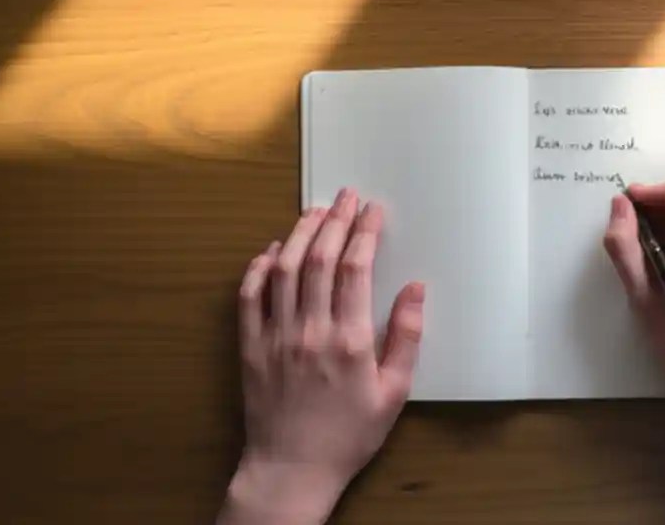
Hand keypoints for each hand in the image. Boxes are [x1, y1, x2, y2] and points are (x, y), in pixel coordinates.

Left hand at [218, 189, 425, 524]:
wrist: (292, 469)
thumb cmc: (350, 435)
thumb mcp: (394, 393)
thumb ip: (406, 337)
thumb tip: (415, 289)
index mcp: (349, 340)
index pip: (356, 269)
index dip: (364, 232)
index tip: (373, 210)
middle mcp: (310, 330)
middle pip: (319, 259)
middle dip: (334, 220)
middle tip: (345, 196)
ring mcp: (275, 336)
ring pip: (284, 269)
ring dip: (299, 234)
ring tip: (314, 211)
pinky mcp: (250, 347)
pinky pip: (249, 297)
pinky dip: (258, 268)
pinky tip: (272, 250)